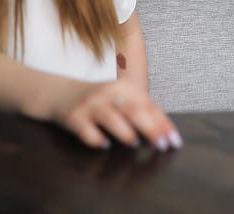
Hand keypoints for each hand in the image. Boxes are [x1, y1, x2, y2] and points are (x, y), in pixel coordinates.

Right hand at [54, 79, 181, 150]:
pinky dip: (97, 139)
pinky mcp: (74, 118)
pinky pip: (87, 131)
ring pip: (112, 118)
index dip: (163, 124)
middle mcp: (108, 94)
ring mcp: (90, 105)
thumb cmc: (99, 99)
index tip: (174, 141)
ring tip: (135, 143)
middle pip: (134, 110)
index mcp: (124, 87)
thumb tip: (166, 133)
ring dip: (125, 132)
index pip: (149, 106)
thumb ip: (141, 110)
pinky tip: (104, 145)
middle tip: (162, 146)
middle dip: (151, 129)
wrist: (59, 93)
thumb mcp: (120, 98)